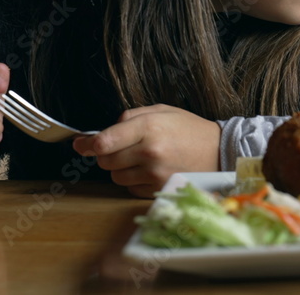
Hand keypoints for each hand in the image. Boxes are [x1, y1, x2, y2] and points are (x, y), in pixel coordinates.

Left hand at [73, 105, 220, 197]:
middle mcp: (150, 151)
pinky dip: (135, 181)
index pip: (104, 142)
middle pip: (105, 160)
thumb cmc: (190, 129)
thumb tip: (101, 133)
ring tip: (143, 159)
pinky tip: (152, 171)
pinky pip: (131, 188)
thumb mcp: (162, 111)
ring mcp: (154, 173)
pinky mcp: (159, 189)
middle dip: (108, 155)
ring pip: (116, 176)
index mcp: (149, 127)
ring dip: (121, 169)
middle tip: (123, 148)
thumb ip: (131, 116)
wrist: (220, 151)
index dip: (86, 145)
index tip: (80, 145)